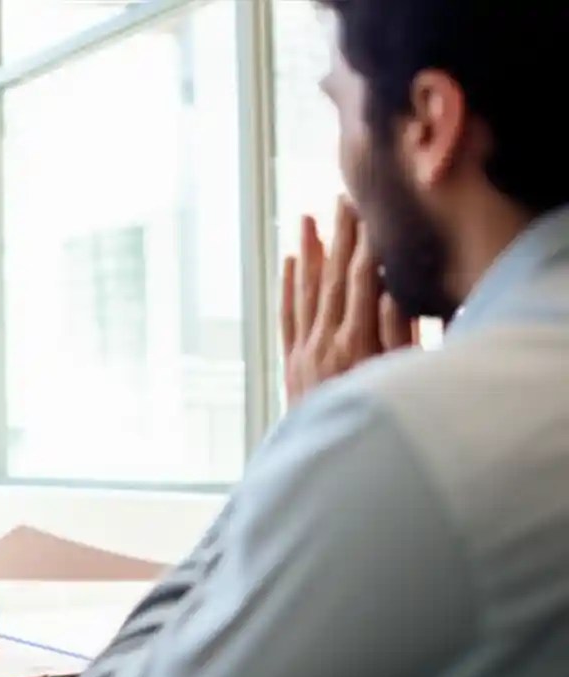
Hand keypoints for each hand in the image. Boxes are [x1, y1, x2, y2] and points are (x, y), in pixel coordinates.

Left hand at [281, 198, 417, 406]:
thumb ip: (396, 335)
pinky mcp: (292, 363)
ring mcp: (305, 351)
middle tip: (341, 199)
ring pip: (305, 292)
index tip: (370, 213)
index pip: (359, 282)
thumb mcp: (400, 381)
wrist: (333, 466)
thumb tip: (388, 289)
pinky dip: (289, 288)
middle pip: (331, 279)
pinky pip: (288, 316)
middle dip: (338, 236)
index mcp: (356, 344)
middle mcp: (325, 342)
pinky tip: (290, 262)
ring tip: (307, 219)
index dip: (364, 245)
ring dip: (308, 253)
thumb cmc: (382, 423)